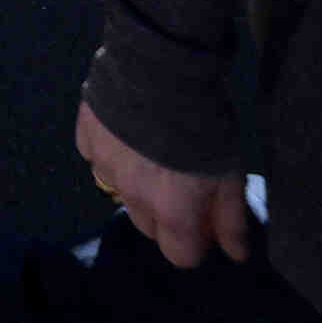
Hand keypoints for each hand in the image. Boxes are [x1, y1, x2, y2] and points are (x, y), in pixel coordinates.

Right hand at [78, 99, 253, 267]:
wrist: (161, 66)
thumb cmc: (204, 122)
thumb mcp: (230, 171)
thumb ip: (231, 218)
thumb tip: (236, 255)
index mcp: (171, 211)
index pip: (180, 256)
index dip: (195, 241)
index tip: (204, 218)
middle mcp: (132, 198)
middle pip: (149, 227)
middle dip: (165, 214)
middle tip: (180, 180)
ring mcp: (103, 168)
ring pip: (121, 193)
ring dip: (136, 183)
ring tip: (153, 150)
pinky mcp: (85, 139)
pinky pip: (97, 158)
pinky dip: (112, 152)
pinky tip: (127, 130)